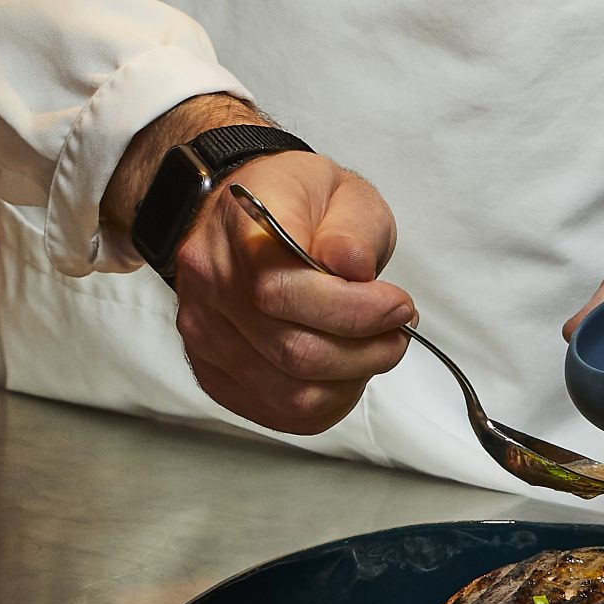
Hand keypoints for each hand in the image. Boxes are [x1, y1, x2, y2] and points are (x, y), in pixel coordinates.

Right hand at [107, 97, 412, 434]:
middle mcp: (211, 283)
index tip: (398, 304)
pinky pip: (279, 411)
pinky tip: (343, 371)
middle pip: (293, 350)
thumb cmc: (299, 204)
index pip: (285, 288)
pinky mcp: (214, 372)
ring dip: (351, 379)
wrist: (243, 215)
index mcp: (240, 227)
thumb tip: (353, 267)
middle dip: (367, 350)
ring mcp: (205, 333)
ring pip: (290, 392)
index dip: (355, 310)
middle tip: (397, 330)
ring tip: (374, 348)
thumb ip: (353, 229)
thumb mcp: (343, 192)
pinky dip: (327, 401)